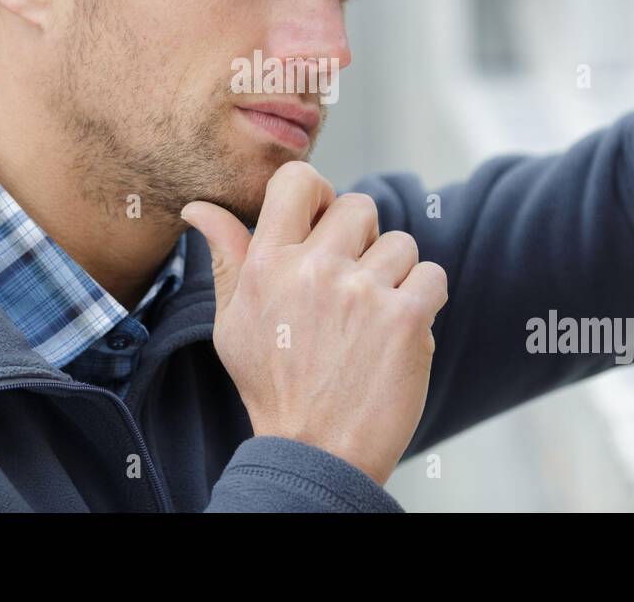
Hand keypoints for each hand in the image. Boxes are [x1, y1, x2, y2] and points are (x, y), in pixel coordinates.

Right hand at [182, 161, 447, 486]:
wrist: (316, 454)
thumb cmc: (273, 386)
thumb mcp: (232, 322)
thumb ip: (226, 257)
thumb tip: (199, 208)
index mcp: (267, 264)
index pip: (298, 180)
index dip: (318, 194)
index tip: (322, 225)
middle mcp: (314, 270)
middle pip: (359, 206)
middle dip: (362, 240)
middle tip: (350, 285)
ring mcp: (362, 292)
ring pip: (401, 243)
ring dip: (395, 276)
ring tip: (372, 319)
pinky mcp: (406, 317)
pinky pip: (433, 276)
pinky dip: (425, 302)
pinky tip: (399, 333)